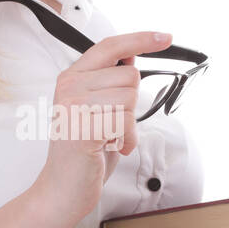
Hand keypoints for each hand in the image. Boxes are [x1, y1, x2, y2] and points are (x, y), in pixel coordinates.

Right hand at [34, 29, 172, 222]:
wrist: (62, 189)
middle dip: (131, 105)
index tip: (166, 37)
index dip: (141, 38)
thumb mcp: (97, 110)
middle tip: (111, 125)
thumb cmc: (83, 153)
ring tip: (109, 139)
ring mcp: (74, 106)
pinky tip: (111, 148)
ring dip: (128, 125)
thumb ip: (110, 82)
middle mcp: (70, 87)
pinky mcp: (83, 127)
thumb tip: (131, 56)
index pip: (110, 46)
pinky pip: (126, 121)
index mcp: (72, 78)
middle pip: (130, 76)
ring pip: (130, 98)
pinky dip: (127, 139)